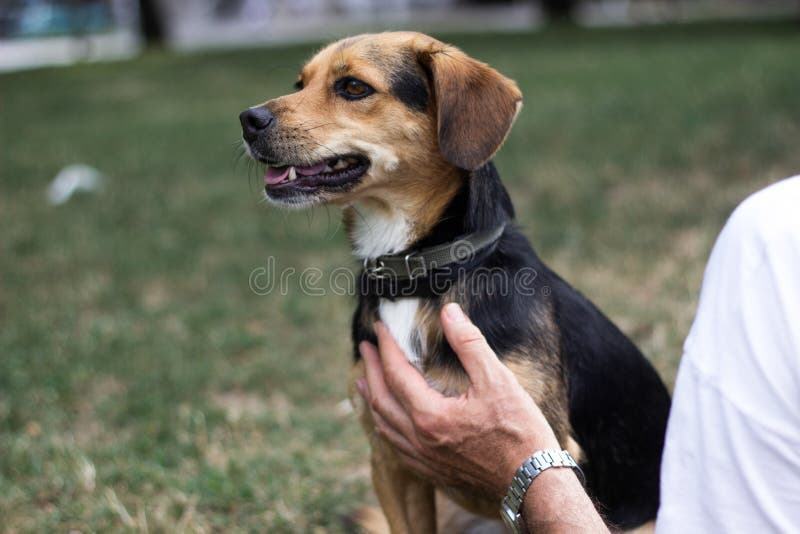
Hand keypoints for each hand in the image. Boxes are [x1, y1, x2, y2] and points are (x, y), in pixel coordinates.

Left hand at [356, 302, 560, 497]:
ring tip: (364, 381)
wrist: (533, 485)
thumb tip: (449, 312)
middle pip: (380, 399)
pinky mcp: (432, 472)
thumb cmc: (519, 433)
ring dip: (372, 398)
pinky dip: (385, 426)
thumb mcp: (498, 380)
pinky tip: (388, 420)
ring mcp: (423, 459)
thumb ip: (469, 343)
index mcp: (430, 415)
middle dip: (370, 369)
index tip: (379, 328)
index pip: (396, 373)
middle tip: (366, 347)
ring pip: (384, 426)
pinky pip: (395, 447)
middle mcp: (419, 439)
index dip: (386, 347)